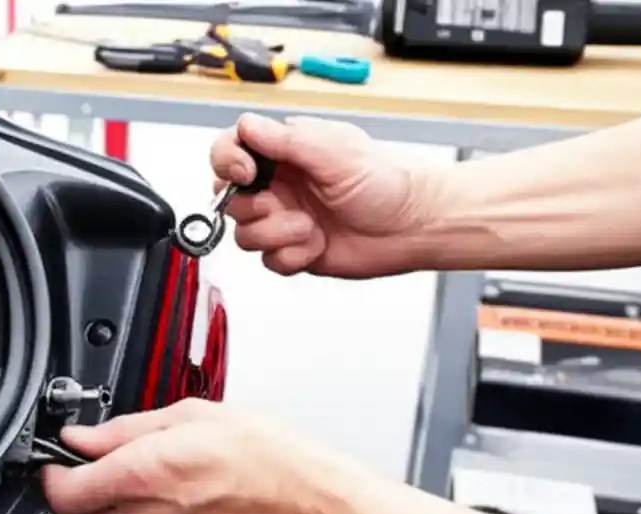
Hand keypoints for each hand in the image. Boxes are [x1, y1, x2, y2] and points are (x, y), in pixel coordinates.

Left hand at [39, 398, 383, 513]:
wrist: (303, 494)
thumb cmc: (261, 452)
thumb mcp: (186, 415)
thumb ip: (123, 428)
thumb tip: (82, 436)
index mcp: (142, 476)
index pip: (62, 492)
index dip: (48, 470)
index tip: (54, 449)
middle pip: (73, 511)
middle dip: (69, 480)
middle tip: (84, 449)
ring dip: (98, 491)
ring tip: (128, 456)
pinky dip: (126, 502)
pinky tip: (152, 475)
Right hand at [210, 113, 441, 277]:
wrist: (413, 226)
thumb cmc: (387, 182)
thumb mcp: (334, 150)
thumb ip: (285, 140)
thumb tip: (247, 125)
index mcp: (285, 152)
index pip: (230, 150)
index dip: (227, 162)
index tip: (245, 173)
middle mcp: (280, 185)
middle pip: (229, 198)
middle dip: (253, 207)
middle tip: (278, 205)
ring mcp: (284, 219)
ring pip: (245, 235)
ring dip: (276, 234)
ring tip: (309, 228)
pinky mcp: (294, 250)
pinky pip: (269, 260)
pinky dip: (293, 255)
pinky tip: (318, 244)